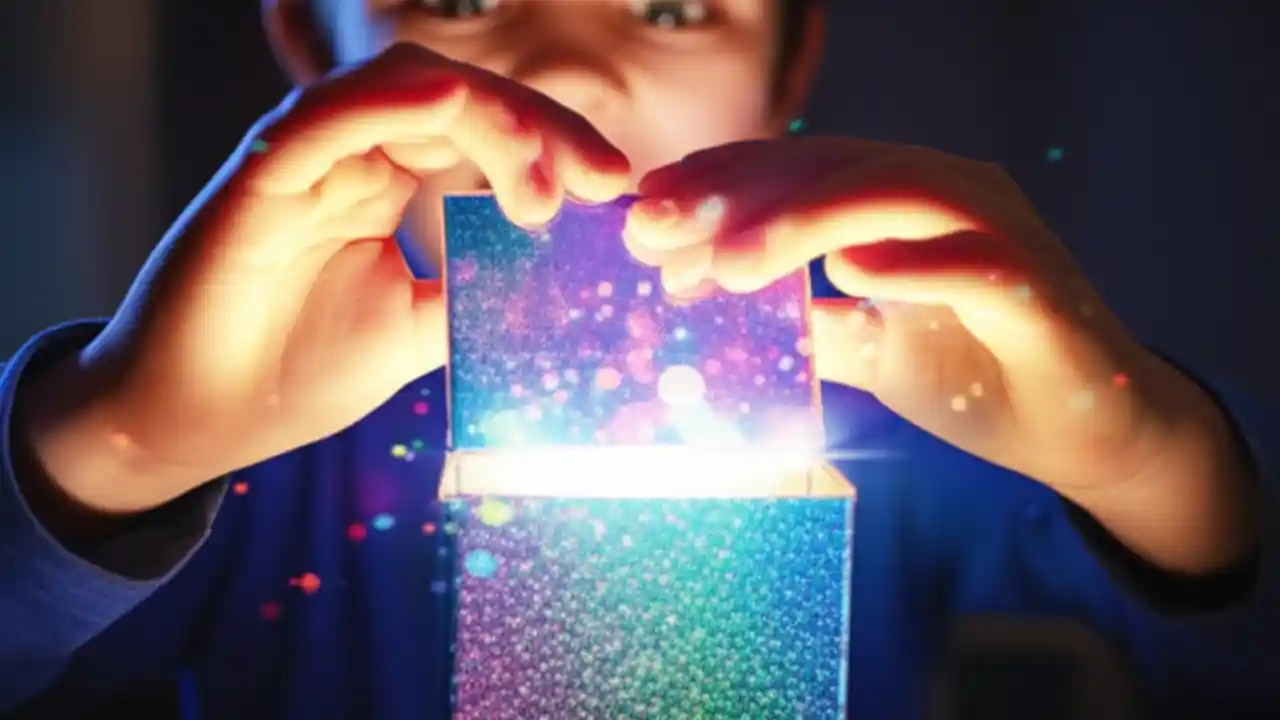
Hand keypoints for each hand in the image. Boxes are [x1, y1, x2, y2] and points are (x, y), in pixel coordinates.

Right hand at [18, 43, 629, 517]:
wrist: (201, 421)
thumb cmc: (299, 371)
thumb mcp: (423, 328)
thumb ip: (482, 288)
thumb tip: (563, 270)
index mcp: (390, 183)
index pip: (484, 132)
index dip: (555, 147)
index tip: (617, 190)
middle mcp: (352, 156)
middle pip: (459, 95)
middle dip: (542, 127)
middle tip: (603, 179)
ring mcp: (307, 158)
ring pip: (405, 87)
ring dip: (488, 116)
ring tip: (542, 180)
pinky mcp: (260, 175)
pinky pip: (328, 114)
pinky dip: (390, 102)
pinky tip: (452, 109)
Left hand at [622, 137, 1250, 540]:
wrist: (1086, 432)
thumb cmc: (979, 376)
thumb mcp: (873, 348)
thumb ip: (812, 321)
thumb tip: (726, 309)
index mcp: (904, 200)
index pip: (800, 169)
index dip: (720, 184)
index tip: (644, 216)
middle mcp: (951, 194)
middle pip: (833, 167)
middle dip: (736, 195)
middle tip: (655, 230)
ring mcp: (1000, 231)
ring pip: (895, 193)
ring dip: (803, 221)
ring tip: (727, 264)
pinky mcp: (1039, 287)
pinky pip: (976, 259)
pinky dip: (914, 260)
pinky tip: (848, 271)